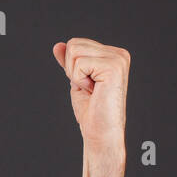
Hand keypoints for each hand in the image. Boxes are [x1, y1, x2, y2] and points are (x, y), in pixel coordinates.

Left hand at [52, 37, 129, 157]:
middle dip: (72, 69)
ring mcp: (118, 59)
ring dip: (75, 75)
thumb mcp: (77, 79)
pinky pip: (79, 63)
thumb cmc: (91, 110)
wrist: (101, 133)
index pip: (76, 43)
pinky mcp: (113, 67)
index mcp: (113, 55)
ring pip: (74, 51)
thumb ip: (69, 61)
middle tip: (89, 89)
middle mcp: (119, 54)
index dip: (72, 67)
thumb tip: (57, 45)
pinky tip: (94, 91)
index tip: (88, 85)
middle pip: (73, 44)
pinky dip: (79, 80)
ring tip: (92, 90)